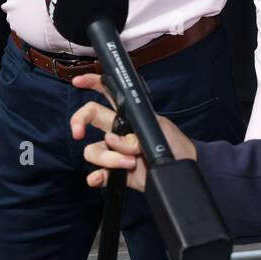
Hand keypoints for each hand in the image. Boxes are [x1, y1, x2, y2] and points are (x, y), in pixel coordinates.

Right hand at [67, 72, 197, 193]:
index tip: (78, 82)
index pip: (107, 93)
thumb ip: (136, 134)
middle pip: (90, 118)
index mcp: (129, 114)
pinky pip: (98, 173)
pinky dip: (96, 176)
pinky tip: (100, 177)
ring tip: (131, 162)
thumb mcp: (159, 130)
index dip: (92, 83)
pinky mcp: (116, 172)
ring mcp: (115, 151)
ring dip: (109, 158)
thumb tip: (114, 141)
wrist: (181, 169)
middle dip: (79, 122)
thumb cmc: (174, 144)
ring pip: (93, 149)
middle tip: (79, 133)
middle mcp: (117, 131)